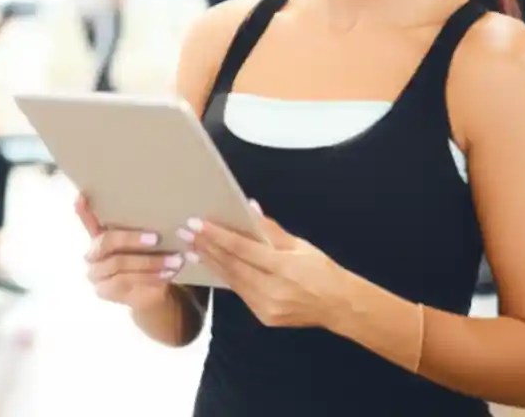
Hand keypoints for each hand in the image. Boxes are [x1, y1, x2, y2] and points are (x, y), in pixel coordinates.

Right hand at [75, 194, 181, 309]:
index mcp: (100, 234)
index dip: (83, 209)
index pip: (88, 219)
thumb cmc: (149, 258)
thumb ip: (147, 227)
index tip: (82, 196)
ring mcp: (95, 272)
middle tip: (156, 238)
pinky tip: (167, 274)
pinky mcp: (104, 290)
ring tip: (174, 260)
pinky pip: (125, 281)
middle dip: (132, 239)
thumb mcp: (151, 241)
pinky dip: (149, 276)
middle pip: (107, 241)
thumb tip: (163, 207)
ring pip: (118, 263)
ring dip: (149, 261)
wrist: (152, 292)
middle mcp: (93, 251)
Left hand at [187, 202, 346, 328]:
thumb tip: (249, 207)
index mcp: (284, 268)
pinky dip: (226, 277)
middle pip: (232, 265)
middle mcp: (273, 290)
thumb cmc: (321, 270)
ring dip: (211, 263)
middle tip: (185, 233)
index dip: (218, 235)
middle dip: (206, 247)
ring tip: (193, 247)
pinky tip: (214, 265)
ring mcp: (266, 307)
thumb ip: (271, 230)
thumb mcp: (301, 246)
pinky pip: (240, 293)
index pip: (243, 249)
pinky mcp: (263, 317)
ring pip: (232, 281)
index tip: (197, 224)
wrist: (338, 306)